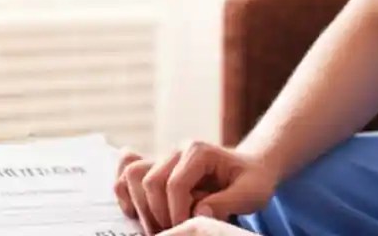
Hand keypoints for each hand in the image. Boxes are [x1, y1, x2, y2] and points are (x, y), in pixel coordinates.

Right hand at [115, 142, 279, 233]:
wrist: (250, 168)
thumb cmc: (252, 180)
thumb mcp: (251, 193)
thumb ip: (226, 203)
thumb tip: (197, 214)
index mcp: (199, 151)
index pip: (175, 184)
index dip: (177, 213)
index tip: (187, 229)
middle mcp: (176, 150)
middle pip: (148, 181)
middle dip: (157, 214)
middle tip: (174, 232)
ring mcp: (162, 158)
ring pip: (132, 175)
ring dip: (140, 206)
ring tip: (159, 226)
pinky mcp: (155, 169)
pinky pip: (125, 175)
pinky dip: (126, 195)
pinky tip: (140, 214)